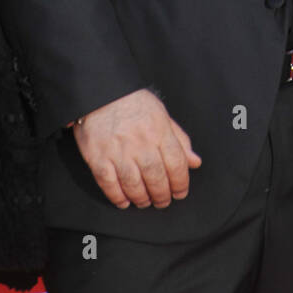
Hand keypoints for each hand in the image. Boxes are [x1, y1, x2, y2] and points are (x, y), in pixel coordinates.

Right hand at [72, 88, 201, 208]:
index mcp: (159, 131)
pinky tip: (124, 200)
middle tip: (163, 201)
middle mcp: (140, 143)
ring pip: (134, 185)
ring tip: (145, 201)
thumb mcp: (162, 114)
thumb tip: (194, 161)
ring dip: (142, 198)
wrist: (101, 91)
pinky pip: (109, 184)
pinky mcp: (98, 157)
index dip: (181, 183)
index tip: (180, 192)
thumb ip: (179, 140)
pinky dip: (118, 197)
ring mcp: (118, 151)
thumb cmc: (133, 102)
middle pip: (156, 178)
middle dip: (162, 195)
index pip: (176, 164)